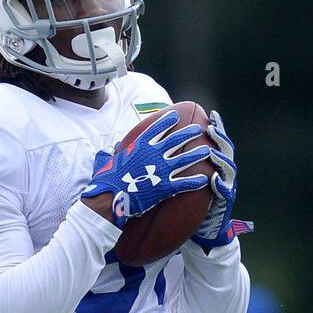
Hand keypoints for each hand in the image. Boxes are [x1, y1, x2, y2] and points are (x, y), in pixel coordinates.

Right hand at [81, 108, 210, 228]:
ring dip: (197, 154)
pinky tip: (204, 179)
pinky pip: (184, 182)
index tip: (176, 115)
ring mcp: (160, 169)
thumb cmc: (106, 181)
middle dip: (189, 133)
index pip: (157, 128)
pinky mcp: (164, 186)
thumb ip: (111, 155)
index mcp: (139, 145)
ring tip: (206, 151)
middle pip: (176, 140)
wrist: (110, 197)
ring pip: (184, 159)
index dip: (167, 121)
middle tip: (198, 129)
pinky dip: (195, 181)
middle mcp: (153, 154)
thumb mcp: (107, 162)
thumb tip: (106, 153)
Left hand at [191, 110, 250, 250]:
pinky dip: (220, 185)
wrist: (208, 229)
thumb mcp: (191, 180)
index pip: (217, 144)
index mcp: (216, 165)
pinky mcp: (225, 202)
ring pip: (228, 169)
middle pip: (226, 151)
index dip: (216, 129)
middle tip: (213, 129)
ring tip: (213, 152)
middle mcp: (224, 173)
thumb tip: (173, 147)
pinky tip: (215, 179)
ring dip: (221, 159)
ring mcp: (227, 187)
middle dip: (221, 139)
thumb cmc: (196, 203)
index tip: (211, 116)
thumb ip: (187, 164)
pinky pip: (224, 192)